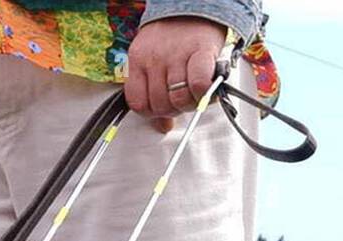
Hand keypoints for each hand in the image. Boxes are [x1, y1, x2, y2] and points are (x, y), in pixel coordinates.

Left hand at [125, 17, 227, 132]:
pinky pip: (198, 85)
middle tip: (181, 102)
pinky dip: (203, 93)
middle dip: (173, 110)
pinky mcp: (200, 52)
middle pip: (160, 105)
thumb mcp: (153, 60)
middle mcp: (154, 57)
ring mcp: (176, 55)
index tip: (161, 111)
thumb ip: (153, 92)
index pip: (138, 103)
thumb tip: (162, 126)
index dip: (151, 113)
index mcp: (138, 59)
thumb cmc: (173, 36)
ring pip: (179, 99)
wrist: (194, 5)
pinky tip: (205, 90)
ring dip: (189, 104)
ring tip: (194, 96)